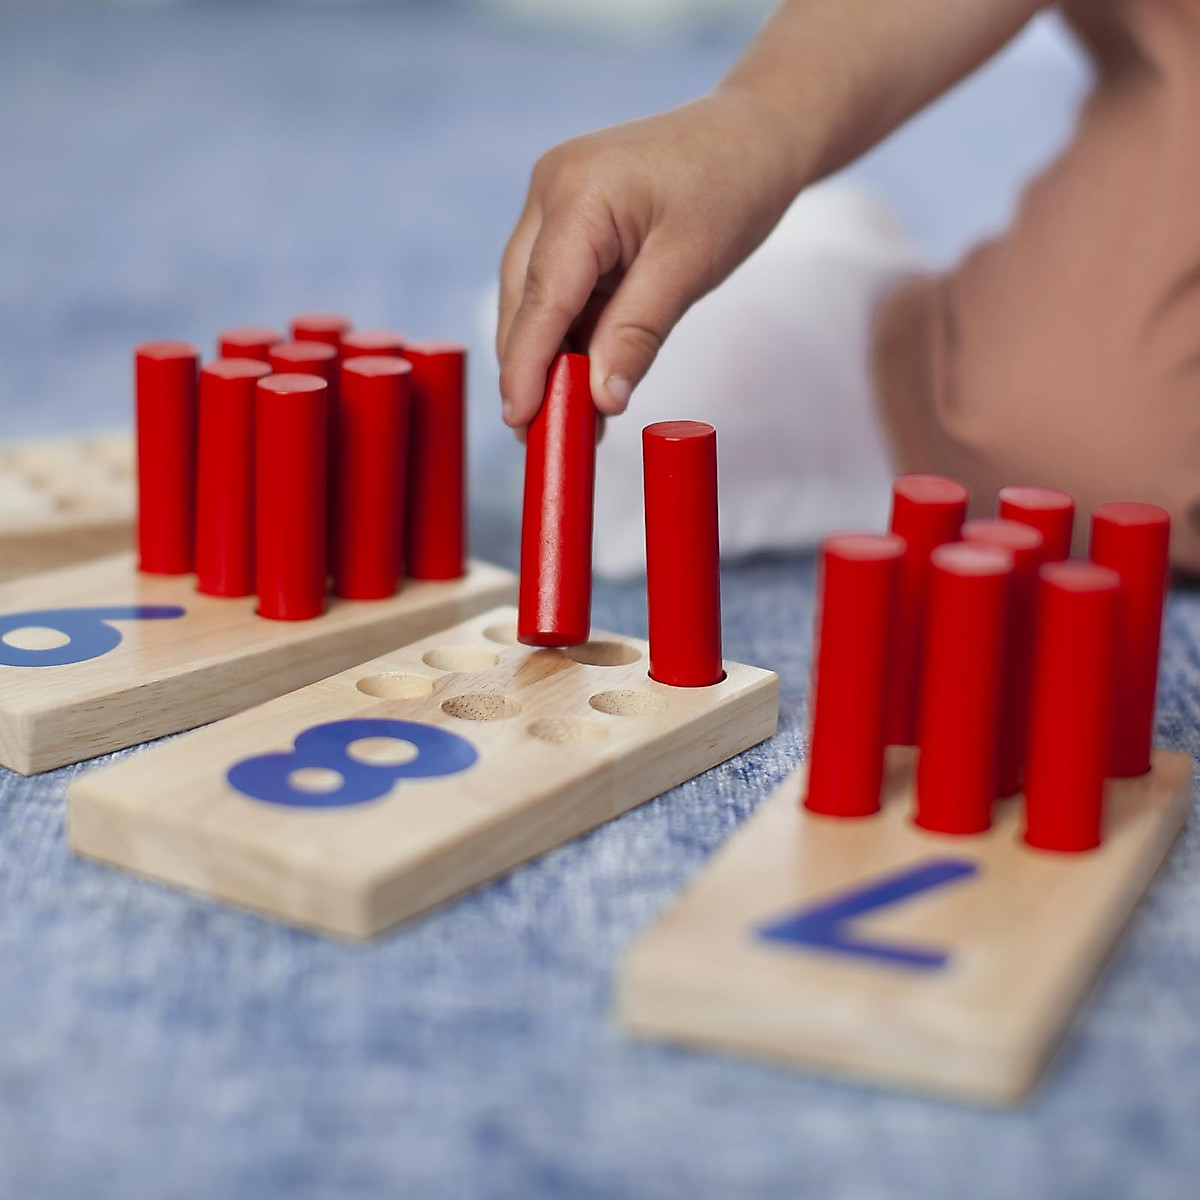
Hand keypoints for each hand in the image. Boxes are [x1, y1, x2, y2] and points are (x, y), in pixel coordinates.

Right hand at [496, 87, 804, 432]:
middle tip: (544, 436)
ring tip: (570, 416)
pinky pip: (556, 284)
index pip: (540, 298)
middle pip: (523, 299)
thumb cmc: (732, 187)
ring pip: (532, 296)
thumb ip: (636, 335)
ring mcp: (554, 198)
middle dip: (530, 368)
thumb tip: (599, 401)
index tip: (520, 421)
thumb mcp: (688, 269)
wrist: (754, 133)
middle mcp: (551, 189)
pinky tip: (583, 374)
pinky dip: (568, 331)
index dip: (526, 366)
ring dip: (548, 355)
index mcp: (578, 193)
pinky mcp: (568, 215)